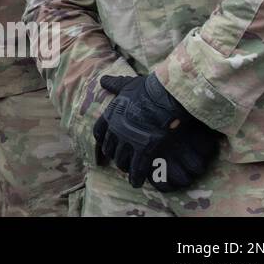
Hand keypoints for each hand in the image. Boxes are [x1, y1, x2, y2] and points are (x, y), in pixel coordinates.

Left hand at [93, 73, 220, 191]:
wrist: (164, 96)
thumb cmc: (147, 89)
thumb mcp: (127, 85)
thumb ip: (114, 85)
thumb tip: (102, 80)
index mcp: (110, 114)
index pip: (99, 132)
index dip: (102, 140)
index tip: (105, 145)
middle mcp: (116, 129)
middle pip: (110, 148)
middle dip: (114, 154)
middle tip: (120, 160)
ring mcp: (129, 140)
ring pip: (122, 160)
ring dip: (124, 167)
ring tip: (128, 171)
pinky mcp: (144, 149)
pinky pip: (137, 168)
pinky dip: (136, 177)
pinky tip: (137, 183)